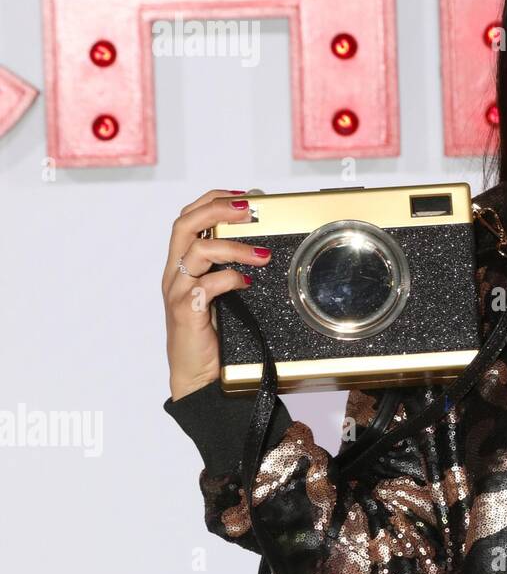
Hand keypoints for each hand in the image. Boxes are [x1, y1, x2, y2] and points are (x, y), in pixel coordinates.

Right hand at [163, 189, 270, 401]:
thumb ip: (231, 270)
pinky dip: (229, 279)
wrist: (199, 377)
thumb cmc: (214, 334)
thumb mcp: (222, 294)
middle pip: (184, 224)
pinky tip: (247, 283)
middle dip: (217, 208)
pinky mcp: (185, 312)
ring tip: (262, 254)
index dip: (213, 200)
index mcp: (182, 265)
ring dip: (233, 246)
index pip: (188, 217)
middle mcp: (175, 274)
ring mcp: (177, 292)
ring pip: (196, 250)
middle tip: (250, 210)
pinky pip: (205, 286)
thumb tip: (264, 247)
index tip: (244, 196)